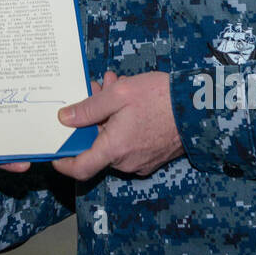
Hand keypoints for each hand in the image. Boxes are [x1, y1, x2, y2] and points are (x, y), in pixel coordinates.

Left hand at [51, 70, 182, 179]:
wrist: (200, 108)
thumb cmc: (160, 98)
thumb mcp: (119, 94)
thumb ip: (88, 108)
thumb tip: (64, 119)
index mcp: (115, 149)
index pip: (81, 168)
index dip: (63, 163)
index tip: (54, 152)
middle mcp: (126, 161)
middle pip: (97, 146)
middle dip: (92, 118)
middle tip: (96, 88)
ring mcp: (141, 161)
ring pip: (113, 141)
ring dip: (108, 116)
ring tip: (113, 85)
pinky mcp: (152, 156)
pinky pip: (128, 143)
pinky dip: (123, 123)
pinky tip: (128, 99)